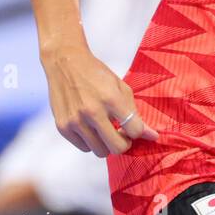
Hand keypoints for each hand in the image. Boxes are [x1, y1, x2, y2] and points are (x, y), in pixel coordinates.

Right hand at [41, 41, 159, 157]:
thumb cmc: (96, 74)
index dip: (138, 132)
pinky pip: (84, 148)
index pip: (134, 130)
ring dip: (106, 143)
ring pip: (100, 152)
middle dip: (123, 143)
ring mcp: (76, 121)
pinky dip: (90, 141)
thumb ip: (135, 112)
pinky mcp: (63, 127)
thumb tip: (152, 136)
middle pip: (117, 148)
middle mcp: (92, 112)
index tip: (133, 128)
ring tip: (104, 129)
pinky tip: (89, 127)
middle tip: (120, 133)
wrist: (65, 63)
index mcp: (111, 99)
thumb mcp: (120, 87)